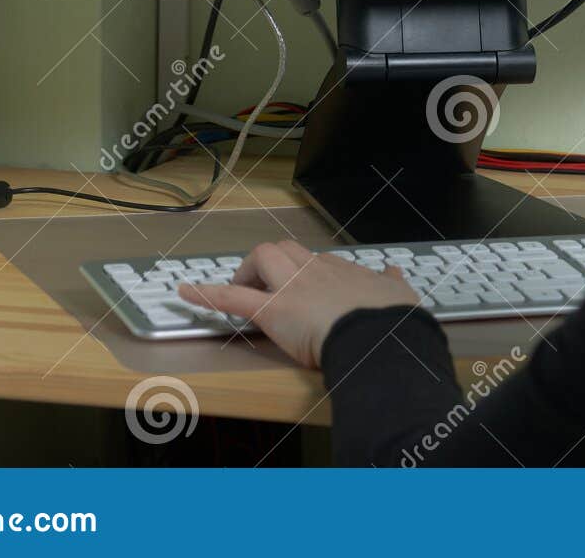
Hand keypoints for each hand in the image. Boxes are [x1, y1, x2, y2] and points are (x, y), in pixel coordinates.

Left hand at [178, 239, 418, 368]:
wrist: (380, 335)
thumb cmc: (392, 319)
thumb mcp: (399, 296)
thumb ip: (392, 285)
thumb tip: (394, 275)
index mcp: (343, 271)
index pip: (316, 262)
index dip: (304, 274)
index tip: (303, 288)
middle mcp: (315, 271)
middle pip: (285, 251)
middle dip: (271, 264)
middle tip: (267, 288)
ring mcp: (292, 288)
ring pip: (263, 257)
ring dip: (249, 272)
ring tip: (242, 289)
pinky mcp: (271, 310)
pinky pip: (232, 297)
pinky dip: (205, 294)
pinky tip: (185, 292)